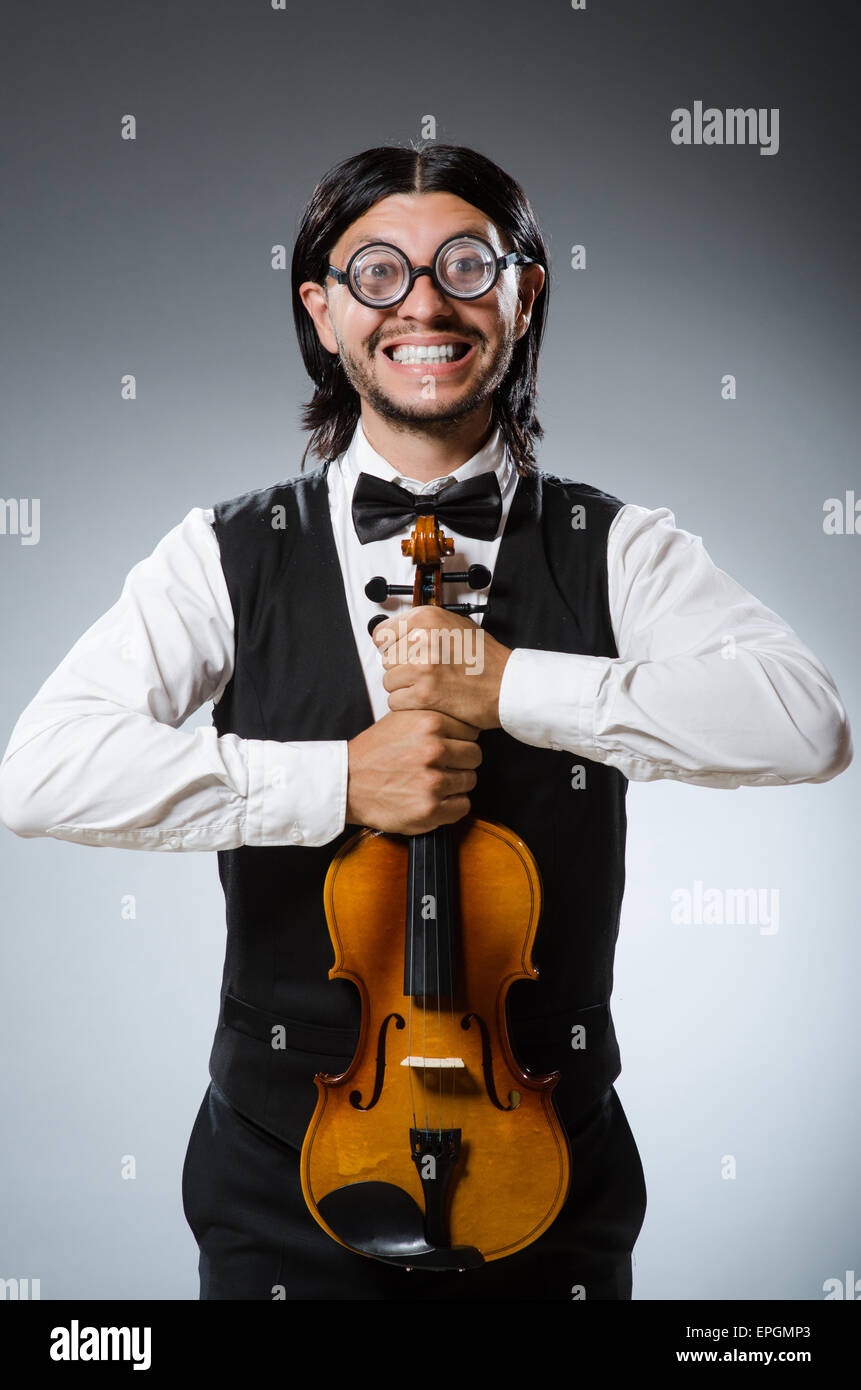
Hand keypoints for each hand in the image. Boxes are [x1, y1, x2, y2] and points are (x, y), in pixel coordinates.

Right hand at [346, 708, 481, 834]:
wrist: (346, 783)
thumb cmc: (374, 751)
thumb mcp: (401, 718)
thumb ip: (433, 716)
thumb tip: (467, 718)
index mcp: (429, 722)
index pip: (471, 731)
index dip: (459, 740)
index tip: (447, 748)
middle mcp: (433, 749)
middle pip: (474, 756)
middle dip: (461, 762)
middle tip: (441, 767)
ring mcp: (432, 781)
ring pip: (469, 781)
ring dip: (455, 784)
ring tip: (432, 783)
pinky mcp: (429, 809)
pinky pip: (463, 806)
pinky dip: (452, 805)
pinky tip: (434, 798)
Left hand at [373, 606, 511, 730]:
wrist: (507, 685)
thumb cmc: (486, 659)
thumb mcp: (456, 625)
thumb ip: (425, 626)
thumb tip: (399, 632)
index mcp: (427, 618)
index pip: (382, 634)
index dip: (391, 647)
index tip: (401, 654)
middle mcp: (422, 640)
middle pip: (385, 659)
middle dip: (400, 668)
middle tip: (421, 673)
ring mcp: (422, 667)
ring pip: (388, 681)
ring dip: (403, 687)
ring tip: (426, 686)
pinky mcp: (424, 694)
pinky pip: (395, 701)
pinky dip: (408, 704)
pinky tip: (427, 699)